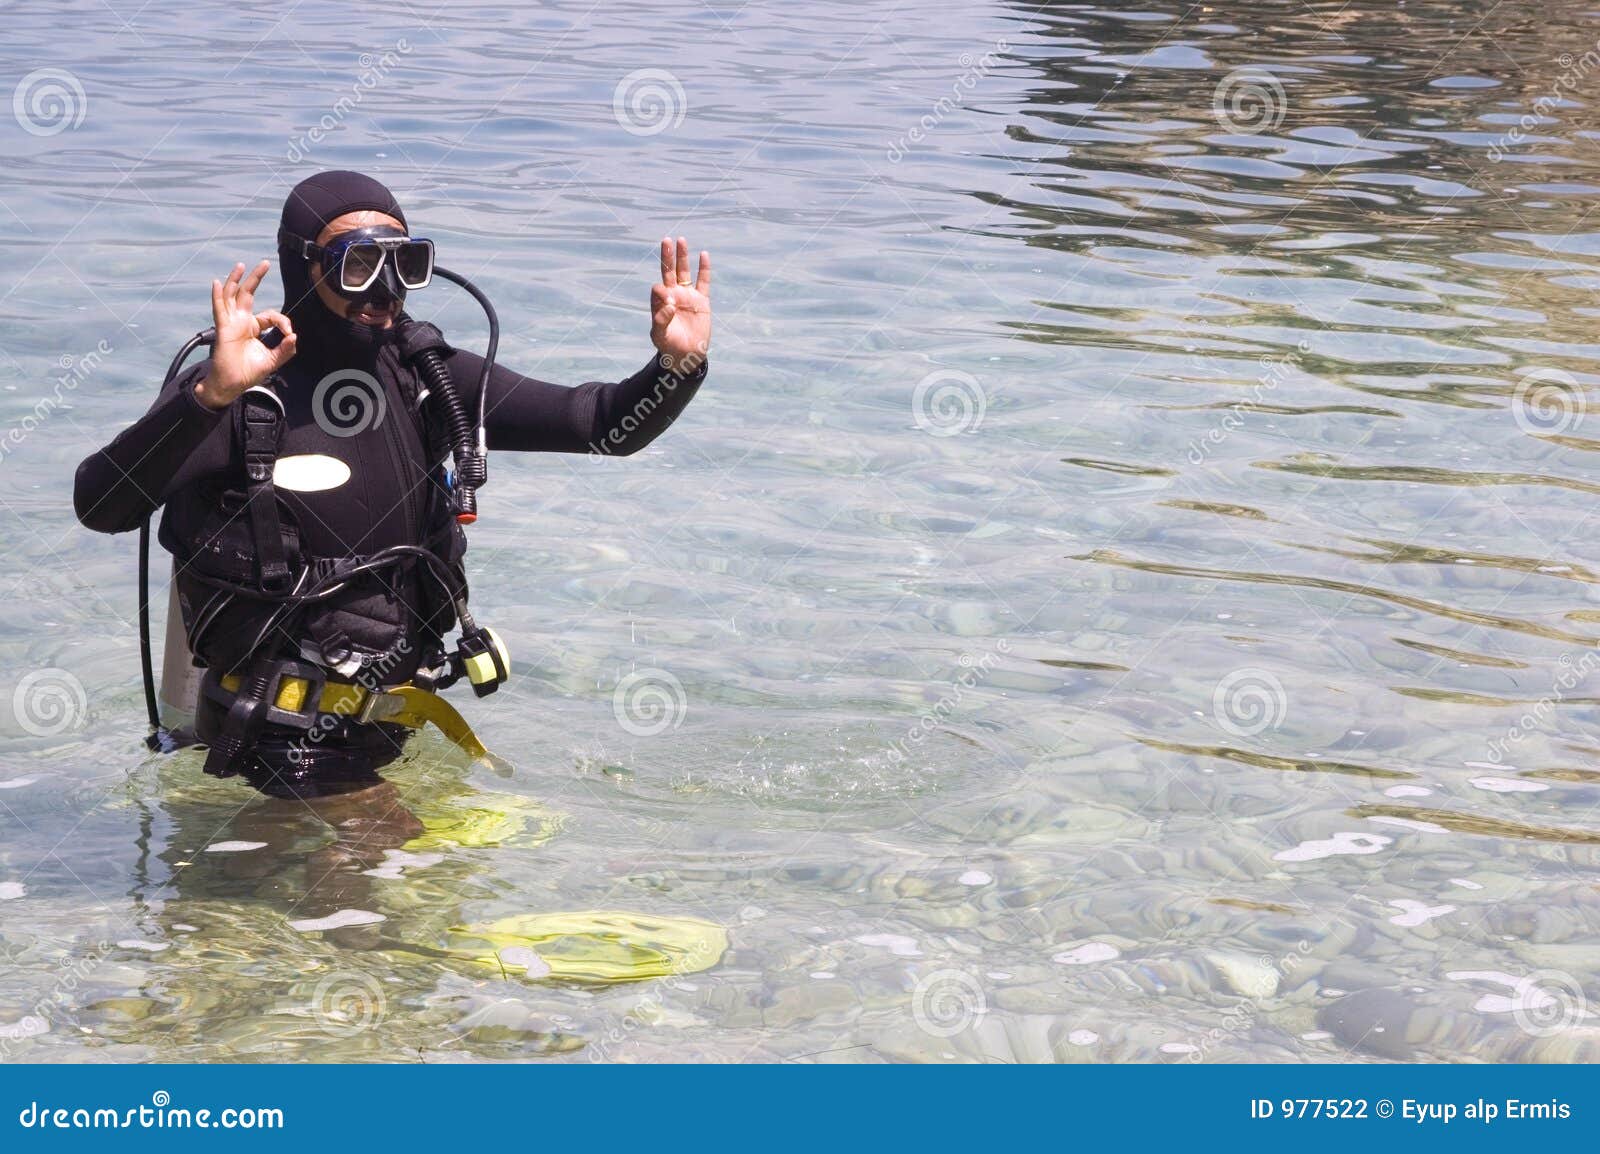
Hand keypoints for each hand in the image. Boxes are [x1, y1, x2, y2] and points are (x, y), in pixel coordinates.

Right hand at [194, 260, 297, 410]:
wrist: (233, 383)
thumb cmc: (249, 372)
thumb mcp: (273, 360)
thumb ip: (285, 349)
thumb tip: (294, 336)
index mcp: (254, 328)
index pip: (271, 315)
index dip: (283, 321)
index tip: (289, 334)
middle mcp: (242, 322)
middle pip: (248, 294)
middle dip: (256, 278)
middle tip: (265, 263)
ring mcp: (231, 322)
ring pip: (232, 296)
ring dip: (236, 280)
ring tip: (241, 265)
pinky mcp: (223, 327)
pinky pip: (219, 308)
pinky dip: (218, 295)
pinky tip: (217, 283)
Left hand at [649, 236, 710, 370]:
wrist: (687, 354)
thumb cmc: (669, 345)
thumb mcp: (660, 335)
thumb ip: (661, 319)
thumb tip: (669, 302)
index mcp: (660, 302)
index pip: (659, 288)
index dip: (662, 290)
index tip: (669, 302)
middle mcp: (673, 295)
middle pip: (669, 271)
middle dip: (667, 256)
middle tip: (666, 240)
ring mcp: (688, 296)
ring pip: (684, 272)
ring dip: (682, 257)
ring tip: (681, 240)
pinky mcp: (702, 301)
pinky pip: (704, 282)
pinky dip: (704, 269)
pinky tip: (703, 255)